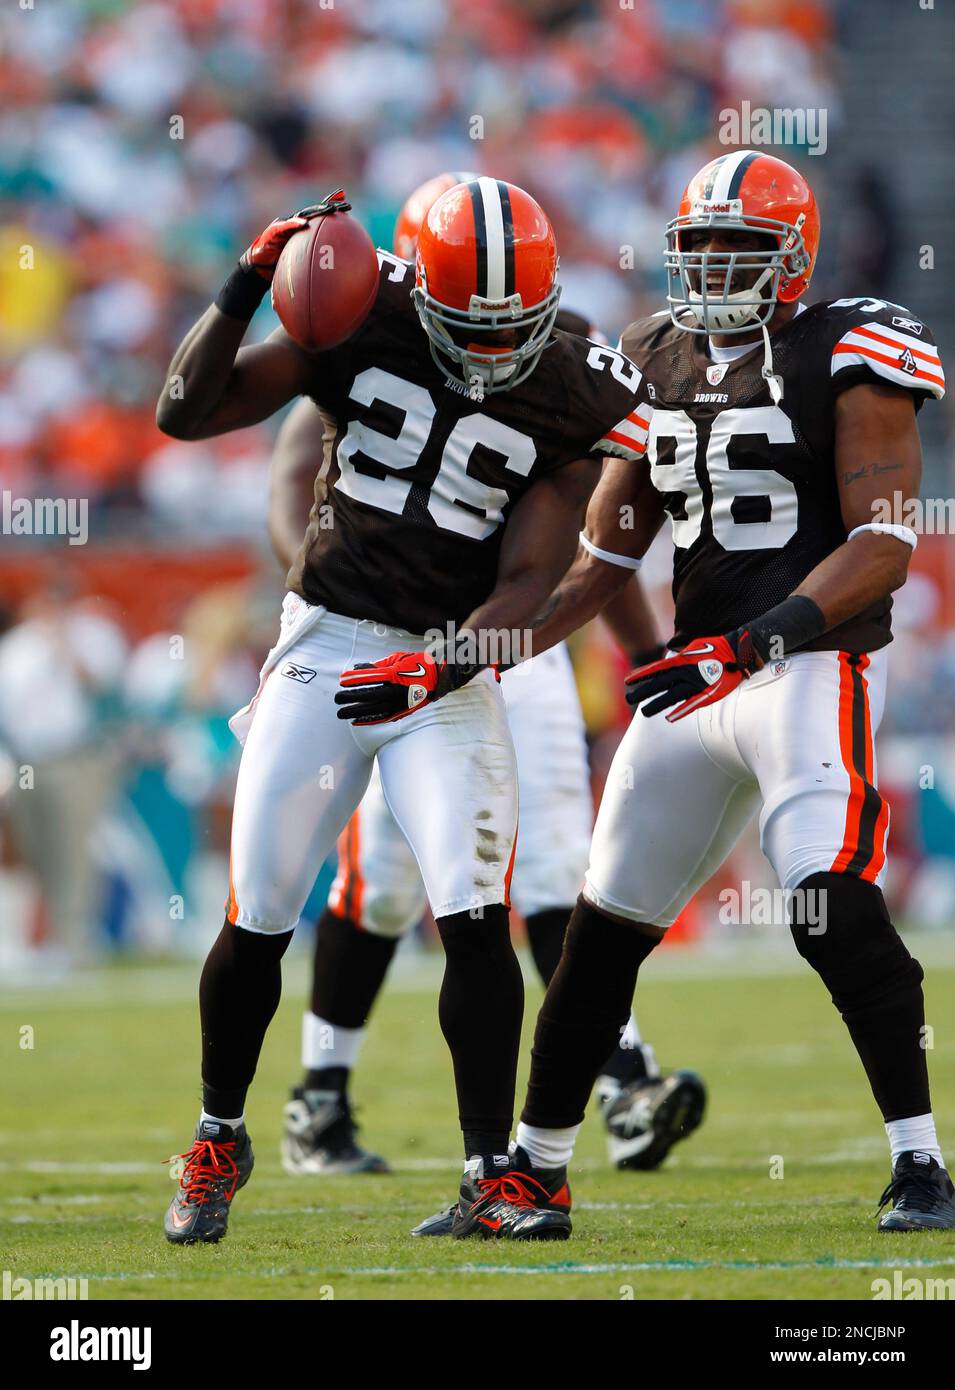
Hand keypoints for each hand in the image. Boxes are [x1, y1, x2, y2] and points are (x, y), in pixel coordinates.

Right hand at [239, 191, 352, 280]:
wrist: (260, 270)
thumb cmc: (280, 268)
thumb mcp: (301, 265)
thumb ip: (314, 264)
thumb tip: (334, 276)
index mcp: (302, 231)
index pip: (319, 217)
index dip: (332, 208)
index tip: (347, 203)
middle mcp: (294, 225)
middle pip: (314, 212)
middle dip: (329, 205)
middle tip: (344, 201)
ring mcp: (284, 226)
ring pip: (301, 215)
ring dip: (315, 212)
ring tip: (328, 209)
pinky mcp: (273, 231)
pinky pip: (284, 227)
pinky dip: (293, 224)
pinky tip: (303, 223)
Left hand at [334, 651, 454, 725]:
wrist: (438, 679)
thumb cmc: (416, 664)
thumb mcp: (397, 659)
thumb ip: (377, 665)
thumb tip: (357, 668)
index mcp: (394, 675)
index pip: (369, 677)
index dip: (354, 679)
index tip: (341, 680)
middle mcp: (395, 690)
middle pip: (368, 694)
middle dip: (350, 697)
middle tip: (337, 698)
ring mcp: (398, 702)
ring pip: (373, 708)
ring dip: (355, 711)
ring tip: (341, 713)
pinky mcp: (402, 711)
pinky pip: (382, 717)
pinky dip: (369, 719)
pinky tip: (356, 721)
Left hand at [624, 633, 749, 721]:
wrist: (737, 651)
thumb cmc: (716, 649)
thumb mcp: (693, 649)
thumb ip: (680, 658)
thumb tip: (670, 661)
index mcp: (680, 661)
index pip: (655, 669)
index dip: (641, 675)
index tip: (628, 681)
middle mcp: (684, 672)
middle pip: (659, 684)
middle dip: (642, 691)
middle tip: (628, 698)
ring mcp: (695, 683)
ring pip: (671, 696)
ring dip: (656, 704)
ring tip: (643, 712)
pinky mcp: (707, 692)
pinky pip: (691, 704)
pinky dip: (681, 711)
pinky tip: (669, 718)